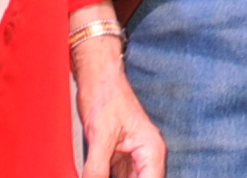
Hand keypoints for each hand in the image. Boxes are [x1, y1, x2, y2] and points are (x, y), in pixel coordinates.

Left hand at [69, 11, 165, 177]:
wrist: (97, 77)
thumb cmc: (106, 95)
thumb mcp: (100, 136)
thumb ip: (97, 168)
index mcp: (151, 149)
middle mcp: (145, 155)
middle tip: (102, 176)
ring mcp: (132, 157)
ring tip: (99, 174)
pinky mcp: (117, 158)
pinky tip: (95, 176)